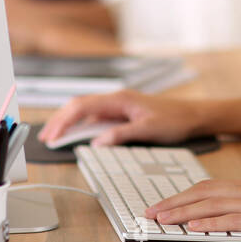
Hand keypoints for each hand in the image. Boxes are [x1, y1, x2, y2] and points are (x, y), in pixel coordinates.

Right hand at [37, 89, 205, 146]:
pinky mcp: (123, 114)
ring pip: (87, 112)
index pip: (83, 106)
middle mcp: (117, 99)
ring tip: (55, 137)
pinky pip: (97, 118)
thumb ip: (121, 135)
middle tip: (46, 137)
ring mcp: (119, 106)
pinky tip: (77, 136)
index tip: (52, 134)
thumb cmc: (176, 119)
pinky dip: (83, 127)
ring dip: (70, 123)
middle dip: (60, 120)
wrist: (194, 116)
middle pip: (80, 106)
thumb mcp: (148, 130)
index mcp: (120, 99)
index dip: (64, 120)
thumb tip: (97, 142)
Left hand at [145, 174, 240, 237]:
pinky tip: (194, 225)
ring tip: (160, 219)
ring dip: (182, 212)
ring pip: (210, 205)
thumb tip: (234, 210)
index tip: (161, 203)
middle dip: (172, 203)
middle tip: (148, 213)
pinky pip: (232, 219)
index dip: (181, 195)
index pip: (206, 187)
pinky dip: (210, 221)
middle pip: (201, 194)